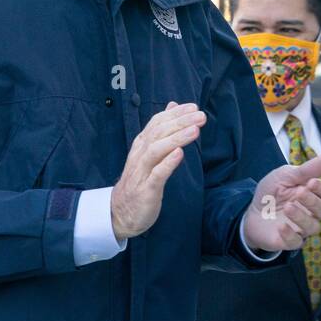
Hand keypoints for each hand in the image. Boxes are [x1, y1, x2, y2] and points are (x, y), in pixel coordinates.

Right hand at [110, 102, 206, 240]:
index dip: (175, 114)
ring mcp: (142, 172)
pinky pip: (156, 174)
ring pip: (156, 150)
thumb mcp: (150, 154)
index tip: (194, 107)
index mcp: (142, 146)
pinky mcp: (146, 190)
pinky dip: (167, 163)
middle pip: (158, 133)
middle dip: (180, 122)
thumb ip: (161, 131)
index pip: (157, 124)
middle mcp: (140, 155)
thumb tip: (173, 107)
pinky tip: (179, 154)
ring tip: (195, 131)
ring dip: (176, 139)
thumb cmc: (139, 181)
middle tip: (200, 116)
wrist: (120, 212)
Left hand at [241, 155, 320, 251]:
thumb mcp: (285, 176)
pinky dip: (290, 234)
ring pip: (313, 227)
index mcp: (313, 195)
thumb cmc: (272, 192)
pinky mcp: (290, 241)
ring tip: (288, 207)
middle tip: (299, 193)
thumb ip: (306, 170)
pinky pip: (297, 242)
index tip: (311, 182)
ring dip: (302, 217)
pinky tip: (281, 226)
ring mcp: (301, 227)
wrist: (251, 211)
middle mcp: (311, 212)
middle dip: (313, 201)